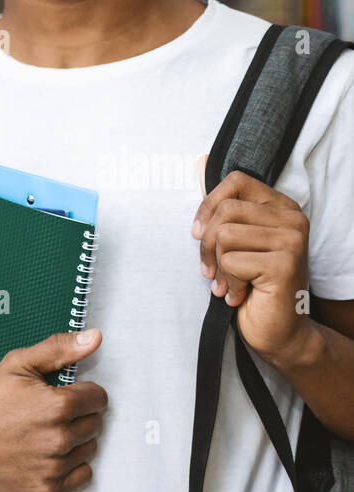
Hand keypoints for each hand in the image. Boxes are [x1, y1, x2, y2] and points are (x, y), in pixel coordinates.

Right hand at [0, 330, 107, 491]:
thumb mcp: (18, 365)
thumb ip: (59, 350)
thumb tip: (95, 337)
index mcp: (58, 405)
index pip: (99, 398)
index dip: (82, 393)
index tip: (62, 396)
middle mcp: (60, 438)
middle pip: (96, 424)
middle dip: (79, 417)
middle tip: (50, 415)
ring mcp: (54, 466)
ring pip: (90, 450)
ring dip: (76, 442)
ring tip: (47, 435)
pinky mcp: (47, 488)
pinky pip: (83, 476)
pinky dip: (72, 467)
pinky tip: (51, 456)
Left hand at [192, 160, 315, 364]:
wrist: (276, 330)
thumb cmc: (251, 285)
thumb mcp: (232, 242)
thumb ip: (220, 206)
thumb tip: (200, 161)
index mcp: (282, 207)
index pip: (236, 181)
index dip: (208, 205)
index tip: (198, 233)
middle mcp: (293, 219)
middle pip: (225, 211)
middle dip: (206, 245)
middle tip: (211, 270)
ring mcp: (292, 240)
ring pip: (224, 236)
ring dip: (217, 266)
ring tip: (227, 283)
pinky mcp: (284, 264)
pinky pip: (232, 261)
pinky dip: (228, 282)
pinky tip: (239, 294)